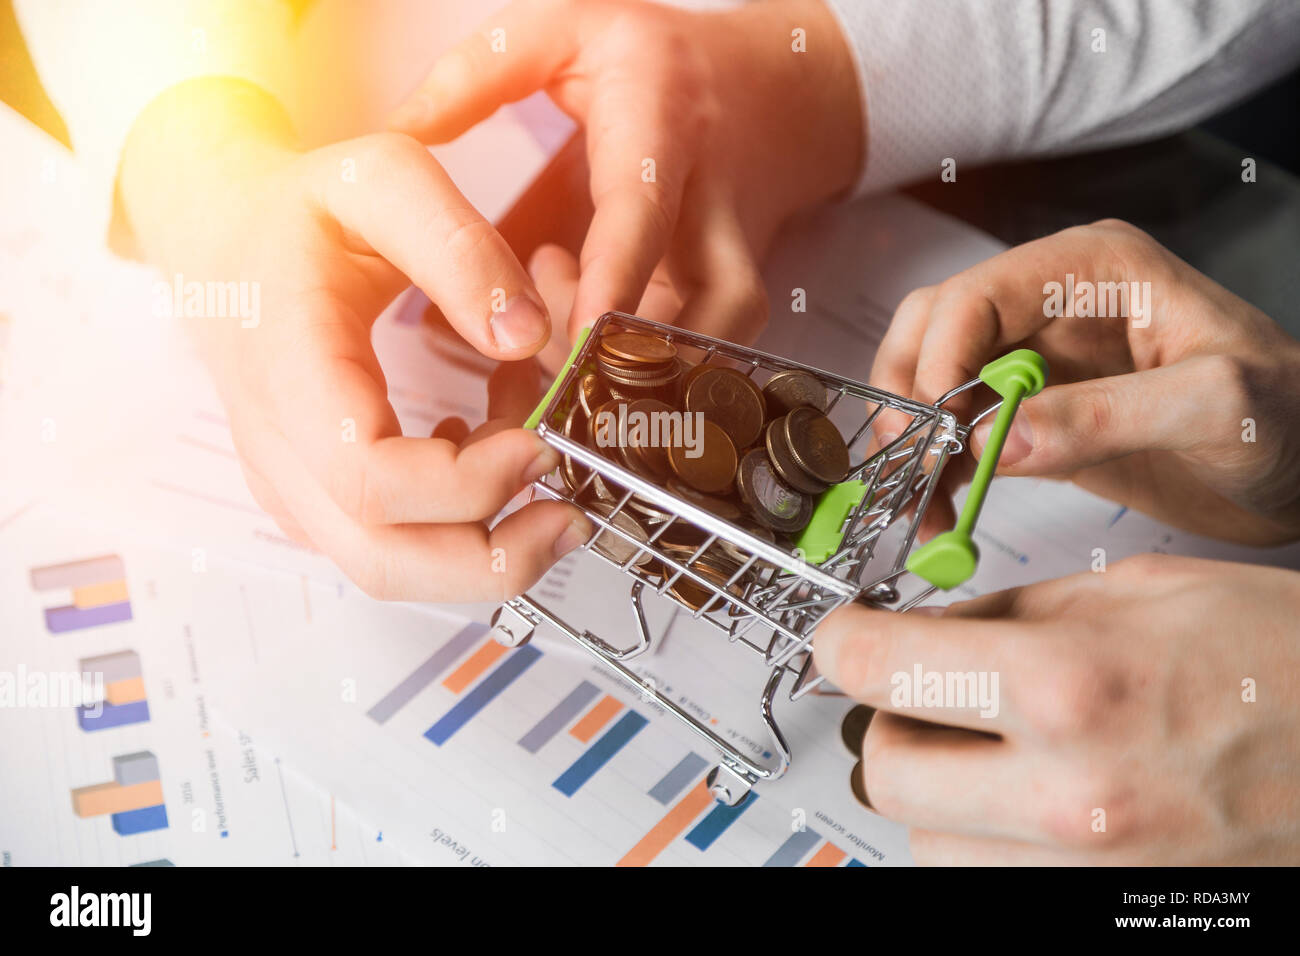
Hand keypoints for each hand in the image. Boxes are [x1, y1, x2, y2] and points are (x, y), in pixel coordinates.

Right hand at [119, 78, 589, 599]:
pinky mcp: (311, 497)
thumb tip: (529, 337)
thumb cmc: (303, 207)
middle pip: (383, 561)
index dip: (468, 486)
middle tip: (570, 514)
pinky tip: (487, 452)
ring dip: (482, 547)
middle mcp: (279, 448)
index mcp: (289, 371)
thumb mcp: (382, 181)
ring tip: (538, 469)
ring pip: (388, 570)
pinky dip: (455, 527)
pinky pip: (385, 546)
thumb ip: (460, 249)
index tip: (542, 445)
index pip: (371, 481)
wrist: (220, 234)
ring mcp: (291, 483)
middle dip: (492, 559)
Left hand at [390, 0, 863, 352]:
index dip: (615, 276)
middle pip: (707, 301)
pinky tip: (582, 349)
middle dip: (640, 355)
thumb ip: (479, 74)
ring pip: (707, 343)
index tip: (584, 333)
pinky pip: (696, 357)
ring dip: (632, 370)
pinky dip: (639, 374)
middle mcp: (711, 201)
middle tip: (557, 366)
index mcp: (662, 125)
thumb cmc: (654, 62)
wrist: (768, 90)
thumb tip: (400, 130)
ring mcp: (733, 257)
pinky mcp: (731, 297)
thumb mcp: (566, 32)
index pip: (643, 211)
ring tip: (558, 338)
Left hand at [814, 554, 1299, 863]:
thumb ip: (1011, 613)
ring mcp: (1090, 878)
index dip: (842, 641)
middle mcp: (1072, 799)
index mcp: (1075, 688)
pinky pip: (989, 884)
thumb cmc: (1287, 664)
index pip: (877, 668)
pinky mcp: (1106, 916)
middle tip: (930, 692)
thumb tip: (918, 631)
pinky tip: (1033, 801)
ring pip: (928, 843)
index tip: (845, 636)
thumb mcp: (1145, 593)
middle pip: (885, 770)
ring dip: (940, 791)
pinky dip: (987, 842)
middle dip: (892, 720)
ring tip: (1000, 751)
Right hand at [871, 219, 1299, 544]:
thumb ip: (1108, 415)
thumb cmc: (1289, 417)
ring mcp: (1036, 362)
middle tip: (906, 459)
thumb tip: (1001, 438)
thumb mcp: (1216, 406)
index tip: (935, 421)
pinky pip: (958, 434)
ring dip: (911, 439)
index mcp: (1094, 270)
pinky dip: (937, 472)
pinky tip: (939, 510)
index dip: (940, 353)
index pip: (980, 293)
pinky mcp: (1030, 415)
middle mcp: (1052, 305)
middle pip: (934, 328)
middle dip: (907, 393)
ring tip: (916, 499)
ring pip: (930, 381)